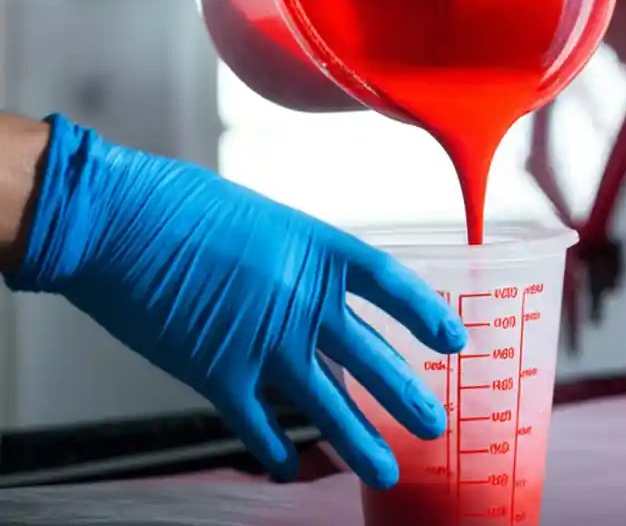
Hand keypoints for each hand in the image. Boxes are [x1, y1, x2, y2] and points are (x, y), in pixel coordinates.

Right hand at [2, 115, 466, 489]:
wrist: (114, 218)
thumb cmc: (182, 207)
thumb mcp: (264, 222)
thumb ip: (298, 264)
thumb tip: (318, 299)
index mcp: (319, 250)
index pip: (392, 286)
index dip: (427, 315)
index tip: (456, 340)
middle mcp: (303, 300)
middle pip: (373, 358)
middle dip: (407, 396)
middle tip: (436, 426)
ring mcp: (263, 341)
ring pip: (328, 405)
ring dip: (360, 442)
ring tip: (387, 472)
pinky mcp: (217, 372)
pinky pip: (259, 424)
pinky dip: (276, 450)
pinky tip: (290, 469)